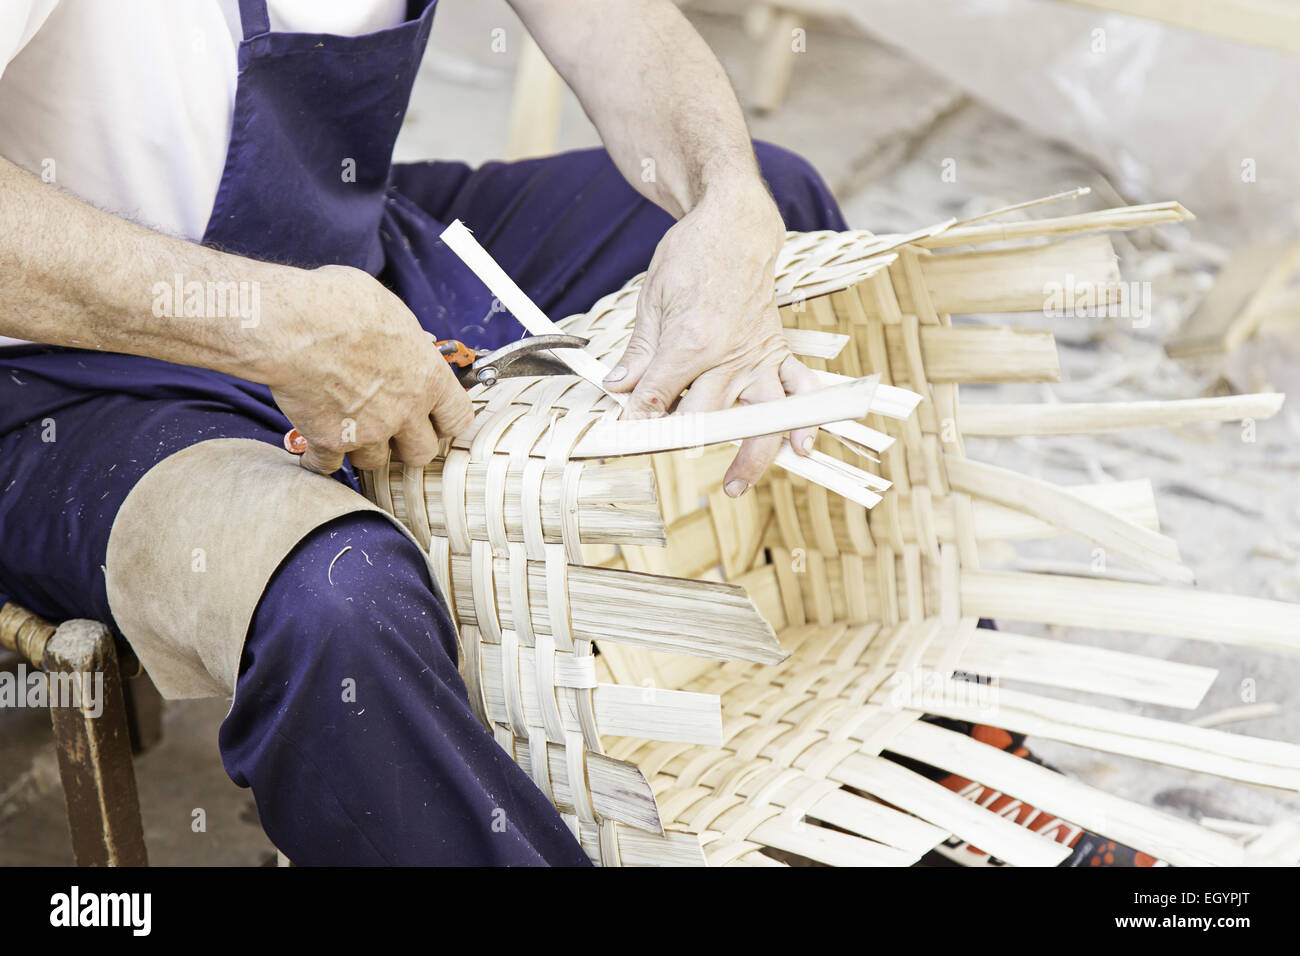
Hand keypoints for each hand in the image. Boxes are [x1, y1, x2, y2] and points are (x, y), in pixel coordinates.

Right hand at [269, 265, 473, 474]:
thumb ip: (406, 339)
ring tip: (350, 427)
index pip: (458, 418)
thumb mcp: (391, 311)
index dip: (445, 421)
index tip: (434, 420)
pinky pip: (328, 466)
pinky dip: (319, 459)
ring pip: (375, 461)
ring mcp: (367, 431)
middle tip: (392, 428)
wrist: (293, 324)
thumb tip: (411, 339)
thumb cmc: (339, 306)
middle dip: (407, 444)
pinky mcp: (328, 441)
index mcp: (427, 378)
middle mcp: (403, 411)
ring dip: (364, 448)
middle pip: (421, 452)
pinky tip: (313, 446)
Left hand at [603, 185, 819, 495]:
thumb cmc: (693, 256)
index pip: (658, 396)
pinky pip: (798, 390)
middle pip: (704, 415)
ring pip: (758, 416)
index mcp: (691, 341)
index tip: (622, 436)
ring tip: (735, 485)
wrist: (736, 225)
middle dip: (680, 442)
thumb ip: (640, 351)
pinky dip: (804, 418)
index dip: (636, 419)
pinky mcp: (777, 353)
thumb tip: (617, 387)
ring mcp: (758, 357)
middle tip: (663, 458)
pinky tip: (801, 447)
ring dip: (748, 454)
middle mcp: (729, 356)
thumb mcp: (652, 299)